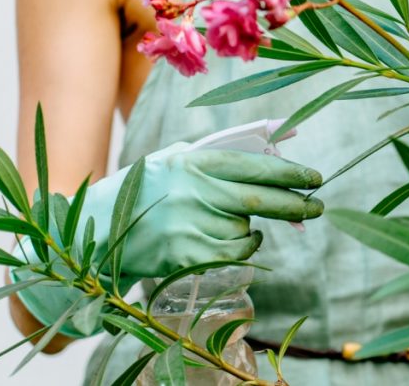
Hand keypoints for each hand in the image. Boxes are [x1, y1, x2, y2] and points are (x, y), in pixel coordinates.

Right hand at [89, 142, 324, 280]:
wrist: (91, 234)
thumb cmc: (139, 192)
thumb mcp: (171, 161)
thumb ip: (214, 156)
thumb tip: (270, 151)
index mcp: (191, 162)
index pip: (253, 165)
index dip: (289, 172)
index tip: (313, 178)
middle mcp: (192, 192)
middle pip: (260, 198)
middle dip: (295, 203)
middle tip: (317, 205)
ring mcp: (189, 227)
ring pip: (246, 229)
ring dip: (253, 228)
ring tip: (238, 223)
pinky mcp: (184, 257)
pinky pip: (233, 254)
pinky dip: (243, 248)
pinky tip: (238, 240)